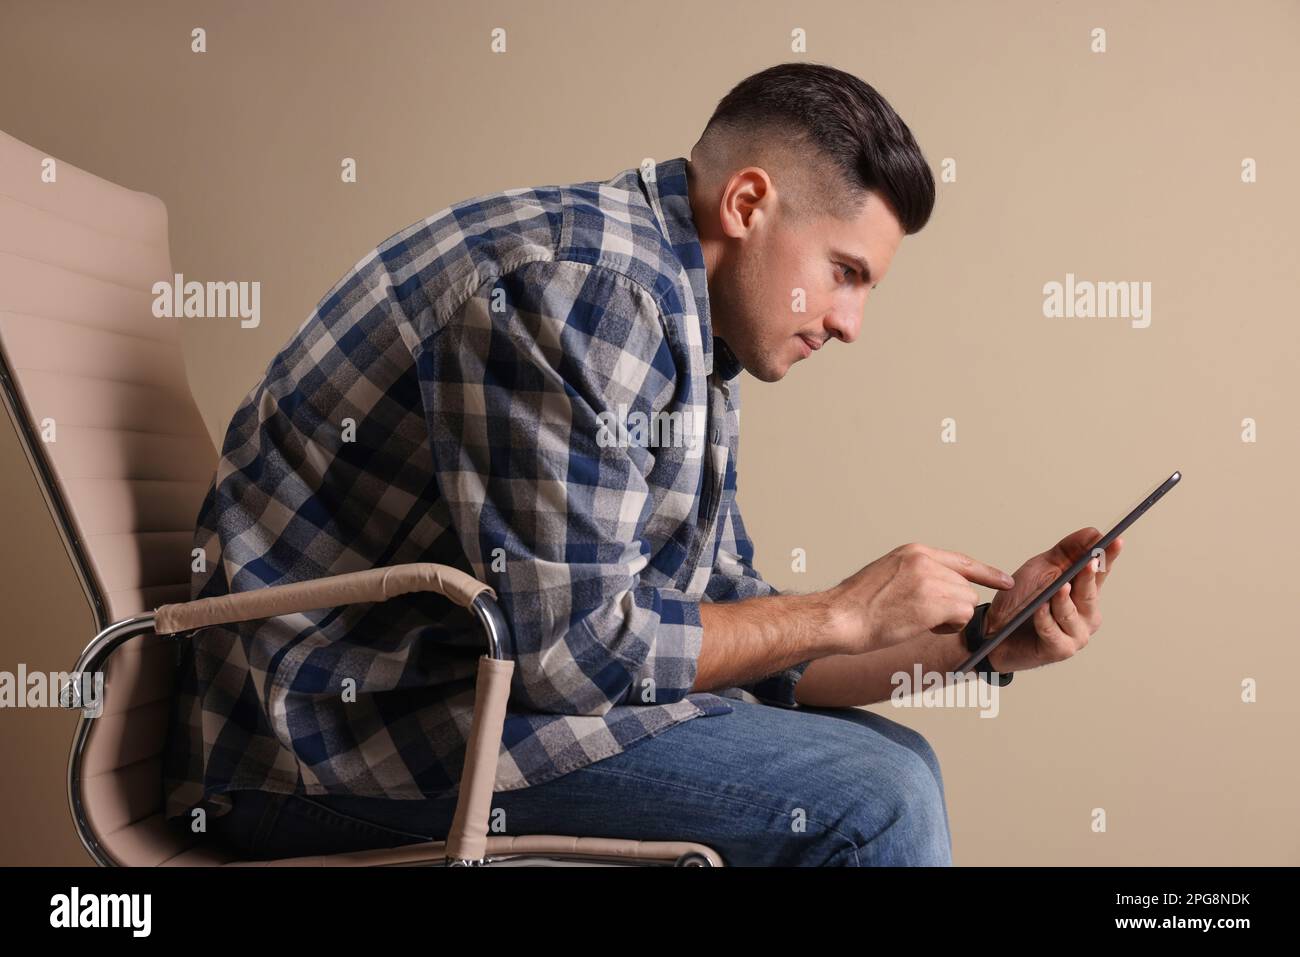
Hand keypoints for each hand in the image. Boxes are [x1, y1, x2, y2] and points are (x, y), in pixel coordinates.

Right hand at [832, 542, 1015, 654]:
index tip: (1005, 580)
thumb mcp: (888, 573)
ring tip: (917, 620)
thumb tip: (940, 590)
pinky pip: (962, 617)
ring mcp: (930, 580)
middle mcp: (925, 561)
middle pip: (965, 587)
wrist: (840, 617)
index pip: (961, 561)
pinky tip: (922, 626)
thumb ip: (917, 574)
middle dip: (952, 606)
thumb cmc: (857, 604)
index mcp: (914, 552)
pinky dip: (948, 627)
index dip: (987, 573)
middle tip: (922, 616)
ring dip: (949, 618)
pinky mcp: (933, 602)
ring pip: (965, 602)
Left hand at [982, 527, 1123, 672]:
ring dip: (1062, 599)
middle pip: (1089, 592)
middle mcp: (1086, 615)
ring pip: (1072, 612)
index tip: (1116, 539)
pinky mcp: (1060, 650)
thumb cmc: (1021, 600)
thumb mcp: (1042, 568)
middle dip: (1089, 576)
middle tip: (1089, 561)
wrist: (995, 631)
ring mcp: (1075, 634)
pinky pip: (1053, 631)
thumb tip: (1093, 533)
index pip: (1101, 572)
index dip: (1109, 556)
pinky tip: (1039, 609)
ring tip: (1057, 588)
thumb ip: (1067, 551)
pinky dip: (1045, 618)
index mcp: (1084, 593)